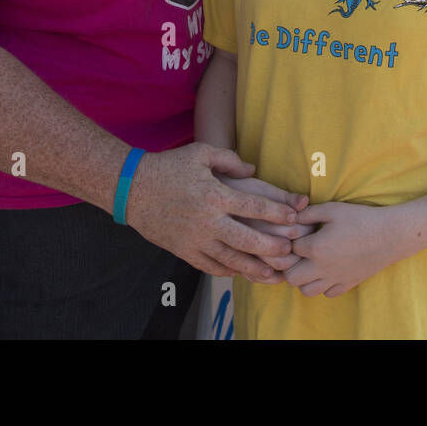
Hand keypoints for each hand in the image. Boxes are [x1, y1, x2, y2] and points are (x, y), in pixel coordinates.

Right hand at [123, 143, 304, 282]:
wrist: (132, 188)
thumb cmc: (169, 167)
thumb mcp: (200, 153)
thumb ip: (230, 159)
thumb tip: (253, 170)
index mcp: (214, 195)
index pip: (254, 207)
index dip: (277, 213)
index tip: (294, 217)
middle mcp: (207, 220)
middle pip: (247, 239)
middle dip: (272, 246)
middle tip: (289, 250)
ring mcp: (195, 239)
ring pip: (230, 259)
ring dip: (254, 267)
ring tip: (272, 272)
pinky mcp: (183, 250)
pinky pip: (209, 266)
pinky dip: (227, 271)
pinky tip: (240, 271)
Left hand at [284, 201, 406, 297]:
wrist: (390, 235)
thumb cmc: (360, 219)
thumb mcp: (332, 209)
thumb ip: (308, 213)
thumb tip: (292, 217)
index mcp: (316, 248)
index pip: (289, 249)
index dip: (291, 240)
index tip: (300, 233)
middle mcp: (322, 268)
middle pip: (291, 278)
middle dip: (291, 266)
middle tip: (300, 253)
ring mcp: (335, 279)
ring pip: (307, 291)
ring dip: (305, 279)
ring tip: (312, 264)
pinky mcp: (348, 284)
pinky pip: (328, 293)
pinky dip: (324, 286)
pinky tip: (329, 271)